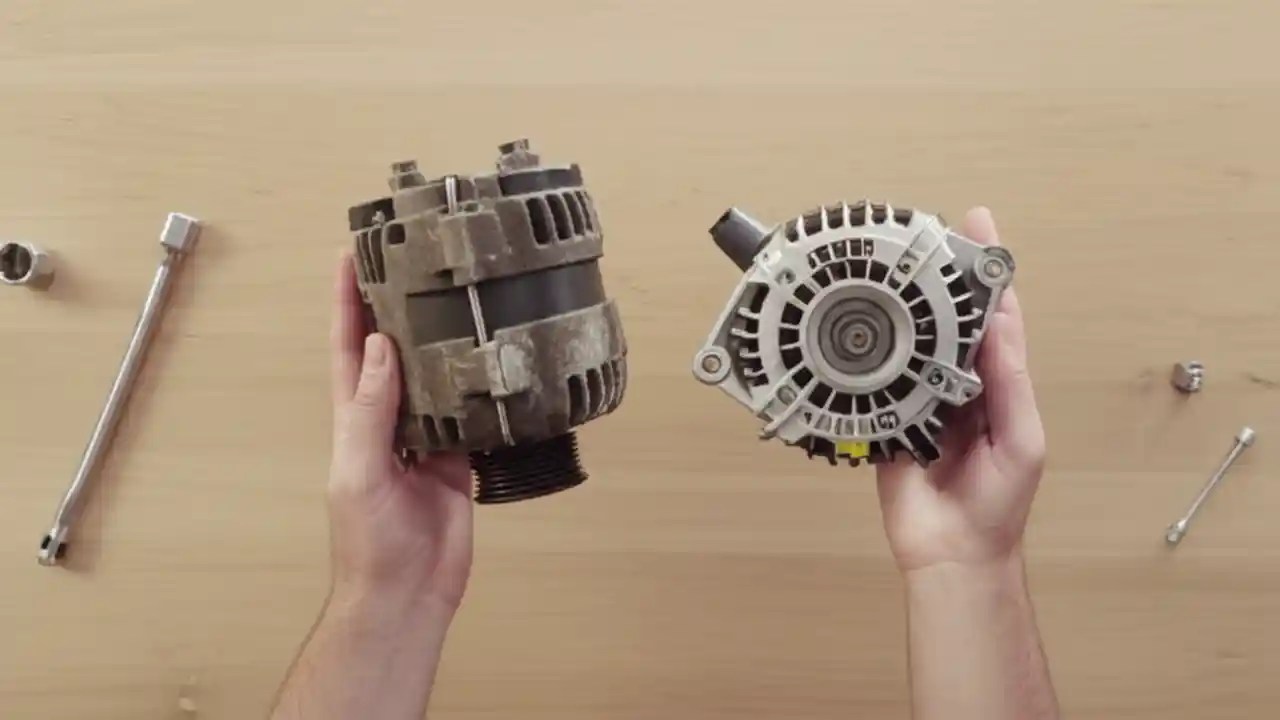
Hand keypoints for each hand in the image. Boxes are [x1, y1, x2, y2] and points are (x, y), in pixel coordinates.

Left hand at [326, 252, 473, 608]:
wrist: (408, 594)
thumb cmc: (370, 543)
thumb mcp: (360, 472)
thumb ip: (370, 411)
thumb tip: (378, 347)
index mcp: (354, 420)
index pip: (348, 349)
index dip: (346, 303)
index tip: (351, 256)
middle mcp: (387, 423)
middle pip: (390, 353)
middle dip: (392, 308)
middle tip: (408, 261)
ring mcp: (424, 441)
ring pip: (431, 378)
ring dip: (436, 340)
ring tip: (453, 296)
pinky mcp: (458, 461)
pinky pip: (467, 414)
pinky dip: (476, 387)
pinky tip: (490, 361)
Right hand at [876, 207, 1045, 573]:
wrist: (951, 555)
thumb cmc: (999, 504)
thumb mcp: (1021, 441)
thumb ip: (1009, 382)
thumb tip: (998, 322)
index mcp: (996, 384)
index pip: (993, 316)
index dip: (986, 270)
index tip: (975, 223)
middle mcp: (956, 386)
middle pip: (945, 321)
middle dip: (935, 278)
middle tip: (917, 236)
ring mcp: (918, 402)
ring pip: (906, 346)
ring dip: (895, 312)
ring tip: (881, 270)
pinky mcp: (884, 424)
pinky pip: (871, 386)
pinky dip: (861, 360)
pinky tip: (850, 331)